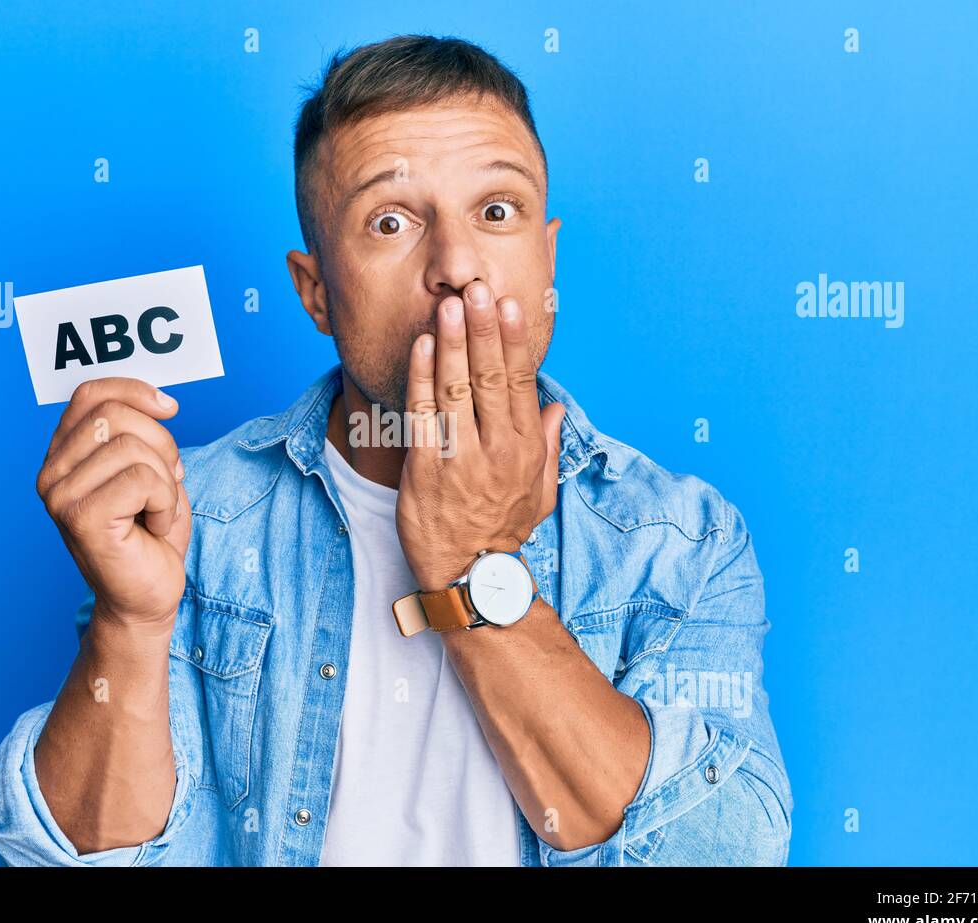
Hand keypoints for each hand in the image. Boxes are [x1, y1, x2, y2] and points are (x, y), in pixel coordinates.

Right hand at [35, 377, 191, 642]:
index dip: (134, 390)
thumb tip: (160, 401)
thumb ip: (140, 433)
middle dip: (161, 443)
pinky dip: (165, 502)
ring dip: (165, 480)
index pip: (91, 394)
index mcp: (63, 455)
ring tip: (156, 511)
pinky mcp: (80, 517)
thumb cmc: (149, 535)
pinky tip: (152, 527)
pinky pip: (143, 479)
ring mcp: (60, 496)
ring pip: (133, 447)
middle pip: (116, 415)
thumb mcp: (149, 470)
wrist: (146, 599)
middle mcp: (51, 473)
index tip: (170, 408)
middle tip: (168, 480)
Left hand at [396, 280, 564, 591]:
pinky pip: (422, 414)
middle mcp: (496, 449)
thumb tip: (556, 408)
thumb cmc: (502, 529)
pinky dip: (421, 378)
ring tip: (449, 306)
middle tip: (477, 290)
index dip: (515, 342)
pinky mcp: (426, 468)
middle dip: (483, 331)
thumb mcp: (540, 491)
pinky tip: (421, 347)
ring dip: (451, 344)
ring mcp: (460, 458)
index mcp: (525, 449)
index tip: (510, 307)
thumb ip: (547, 446)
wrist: (469, 577)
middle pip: (491, 378)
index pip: (522, 384)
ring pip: (456, 390)